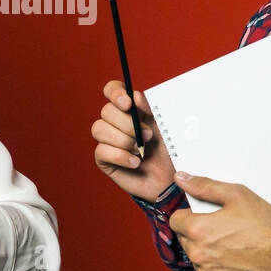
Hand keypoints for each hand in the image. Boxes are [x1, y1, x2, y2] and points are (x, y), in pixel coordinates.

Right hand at [92, 79, 176, 201]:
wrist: (170, 179)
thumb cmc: (168, 151)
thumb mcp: (163, 126)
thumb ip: (149, 108)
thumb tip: (135, 96)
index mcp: (130, 109)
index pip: (112, 90)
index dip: (115, 93)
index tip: (128, 104)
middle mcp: (116, 122)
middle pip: (106, 111)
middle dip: (128, 124)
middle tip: (148, 136)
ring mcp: (107, 140)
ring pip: (99, 129)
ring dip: (124, 140)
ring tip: (141, 150)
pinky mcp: (104, 159)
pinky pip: (102, 150)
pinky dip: (121, 156)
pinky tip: (136, 163)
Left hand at [168, 172, 270, 270]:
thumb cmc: (267, 228)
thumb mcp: (237, 195)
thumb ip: (204, 186)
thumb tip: (182, 179)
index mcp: (198, 229)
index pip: (175, 220)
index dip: (189, 216)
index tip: (203, 216)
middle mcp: (198, 254)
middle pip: (186, 240)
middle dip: (199, 233)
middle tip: (224, 229)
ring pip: (197, 259)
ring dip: (208, 252)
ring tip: (232, 245)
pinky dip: (218, 270)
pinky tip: (235, 261)